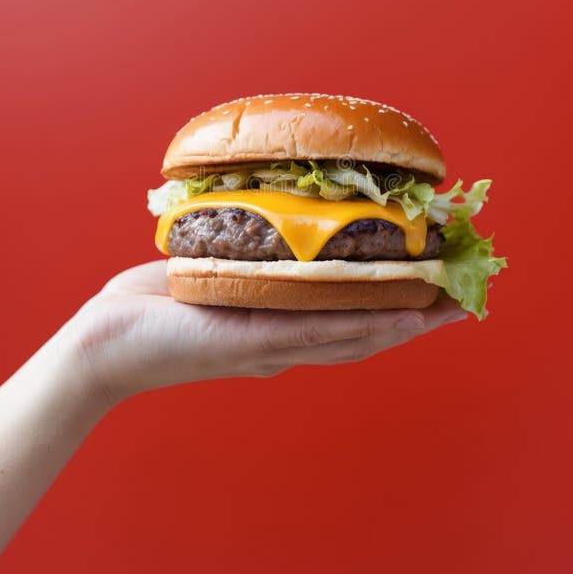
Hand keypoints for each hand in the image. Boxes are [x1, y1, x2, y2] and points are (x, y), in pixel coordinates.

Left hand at [74, 261, 467, 407]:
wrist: (106, 343)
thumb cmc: (159, 306)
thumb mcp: (216, 273)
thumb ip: (253, 261)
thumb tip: (278, 227)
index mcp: (281, 329)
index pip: (351, 319)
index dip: (399, 305)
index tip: (438, 285)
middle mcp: (285, 344)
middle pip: (365, 331)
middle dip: (419, 316)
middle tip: (466, 299)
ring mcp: (270, 347)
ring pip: (352, 335)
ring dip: (405, 323)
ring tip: (450, 309)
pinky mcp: (249, 342)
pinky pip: (314, 332)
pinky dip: (360, 325)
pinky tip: (396, 317)